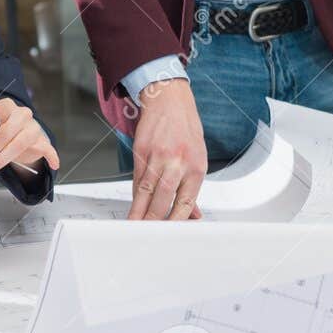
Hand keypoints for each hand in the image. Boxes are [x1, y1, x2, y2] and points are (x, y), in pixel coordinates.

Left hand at [0, 98, 59, 175]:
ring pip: (21, 143)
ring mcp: (34, 129)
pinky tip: (53, 165)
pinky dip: (52, 157)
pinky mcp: (43, 142)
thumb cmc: (3, 133)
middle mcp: (23, 116)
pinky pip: (49, 149)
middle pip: (7, 131)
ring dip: (2, 159)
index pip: (4, 106)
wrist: (23, 135)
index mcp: (8, 108)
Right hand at [129, 78, 206, 220]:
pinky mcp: (141, 151)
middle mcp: (177, 162)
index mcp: (196, 166)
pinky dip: (137, 194)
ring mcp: (158, 156)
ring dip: (139, 211)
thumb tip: (193, 212)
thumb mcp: (198, 155)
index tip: (168, 232)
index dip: (175, 221)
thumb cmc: (185, 127)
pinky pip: (137, 179)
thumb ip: (192, 186)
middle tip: (147, 233)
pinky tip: (135, 204)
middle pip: (163, 200)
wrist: (169, 98)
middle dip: (153, 220)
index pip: (185, 202)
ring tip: (135, 225)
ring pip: (146, 191)